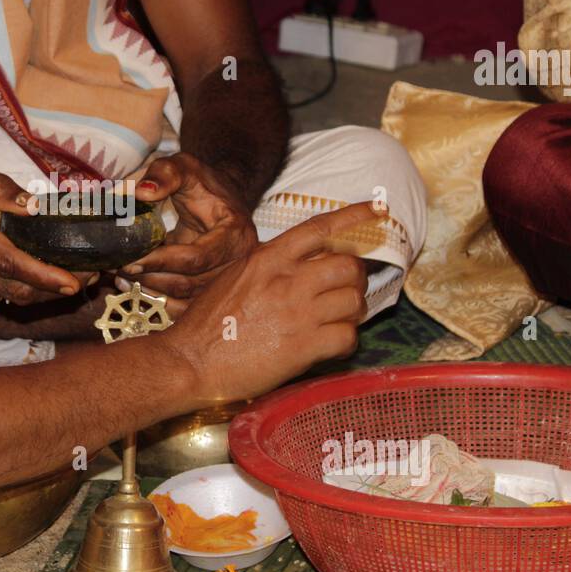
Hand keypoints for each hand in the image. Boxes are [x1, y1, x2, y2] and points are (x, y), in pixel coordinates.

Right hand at [0, 156, 84, 303]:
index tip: (72, 281)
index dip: (43, 275)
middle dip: (52, 288)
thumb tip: (33, 205)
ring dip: (35, 289)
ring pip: (2, 293)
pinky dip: (11, 285)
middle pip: (12, 287)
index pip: (8, 261)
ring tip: (65, 275)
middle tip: (85, 278)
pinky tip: (29, 272)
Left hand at [124, 153, 258, 301]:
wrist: (221, 199)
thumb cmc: (202, 182)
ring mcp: (226, 281)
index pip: (197, 257)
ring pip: (185, 299)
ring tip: (122, 279)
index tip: (130, 260)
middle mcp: (236, 263)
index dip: (161, 261)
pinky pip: (186, 307)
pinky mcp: (212, 290)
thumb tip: (140, 192)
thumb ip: (164, 174)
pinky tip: (135, 289)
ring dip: (150, 293)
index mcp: (235, 233)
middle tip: (118, 268)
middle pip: (189, 283)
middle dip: (150, 278)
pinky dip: (159, 302)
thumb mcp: (184, 166)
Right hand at [164, 202, 378, 402]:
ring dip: (351, 311)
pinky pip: (348, 337)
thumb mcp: (232, 277)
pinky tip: (330, 346)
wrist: (191, 361)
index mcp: (268, 258)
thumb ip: (268, 266)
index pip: (321, 228)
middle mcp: (287, 280)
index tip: (379, 210)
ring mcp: (298, 313)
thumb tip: (298, 264)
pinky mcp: (304, 347)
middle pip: (349, 266)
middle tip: (344, 292)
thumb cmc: (206, 323)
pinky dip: (345, 342)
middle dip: (354, 279)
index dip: (355, 216)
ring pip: (355, 301)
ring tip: (335, 320)